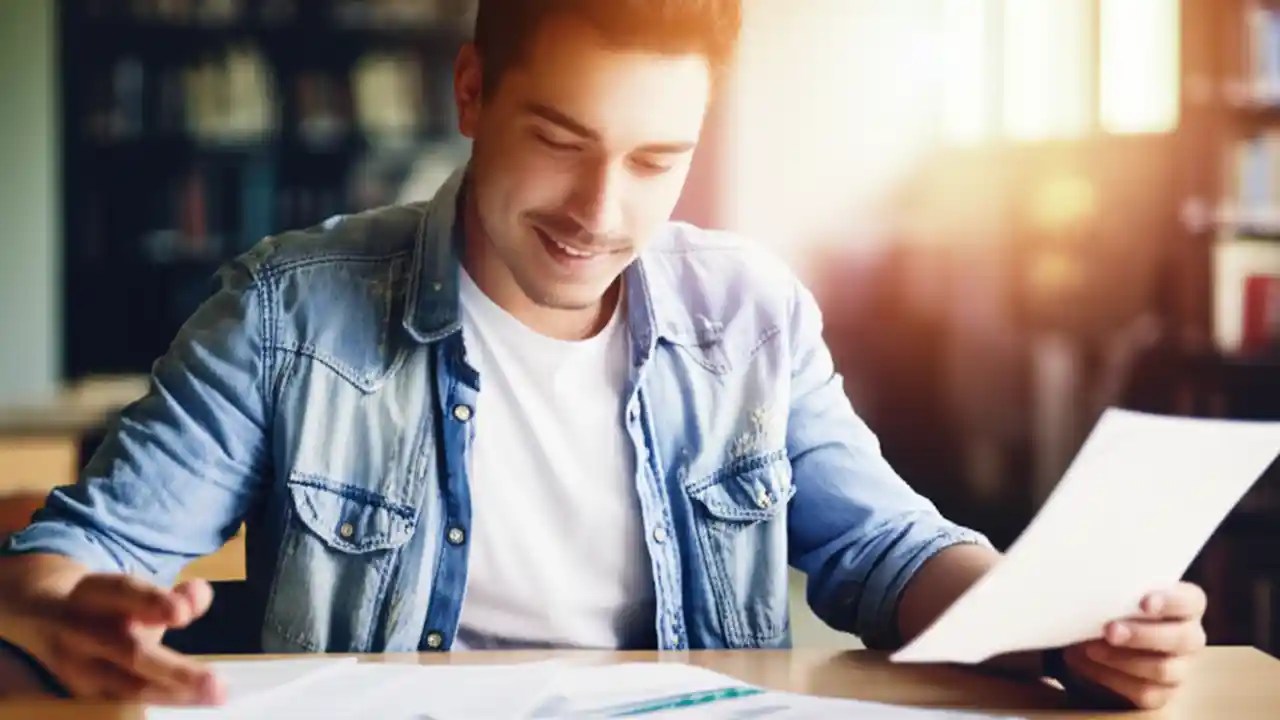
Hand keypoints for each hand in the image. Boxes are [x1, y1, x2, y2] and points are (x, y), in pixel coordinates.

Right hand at [9, 574, 223, 703]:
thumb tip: (199, 596)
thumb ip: (174, 595)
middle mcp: (80, 632)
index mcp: (94, 594)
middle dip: (173, 670)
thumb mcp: (133, 591)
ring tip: (214, 695)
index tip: (182, 615)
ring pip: (127, 687)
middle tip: (215, 682)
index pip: (124, 593)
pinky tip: (190, 702)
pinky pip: (122, 706)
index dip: (152, 602)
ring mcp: (76, 670)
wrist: (36, 615)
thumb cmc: (103, 605)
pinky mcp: (79, 696)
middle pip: (128, 651)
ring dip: (174, 694)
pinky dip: (159, 702)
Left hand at [1057, 582, 1207, 709]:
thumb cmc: (1115, 607)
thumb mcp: (1117, 594)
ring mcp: (1180, 668)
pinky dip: (1110, 678)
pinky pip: (1145, 692)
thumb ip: (1115, 589)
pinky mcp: (1163, 694)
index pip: (1191, 601)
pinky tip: (1086, 663)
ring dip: (1123, 659)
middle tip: (1110, 630)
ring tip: (1089, 648)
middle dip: (1143, 634)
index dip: (1171, 601)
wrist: (1103, 642)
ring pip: (1163, 669)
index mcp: (1186, 606)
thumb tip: (1087, 584)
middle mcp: (1190, 638)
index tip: (1144, 602)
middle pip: (1182, 639)